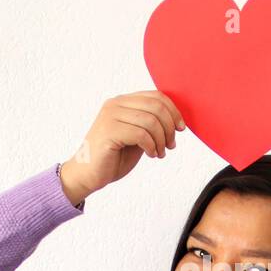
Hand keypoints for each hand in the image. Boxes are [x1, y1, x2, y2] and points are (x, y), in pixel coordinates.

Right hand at [60, 91, 185, 205]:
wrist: (89, 174)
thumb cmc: (114, 156)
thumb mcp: (137, 135)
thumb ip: (151, 124)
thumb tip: (176, 120)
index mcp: (122, 101)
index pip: (156, 96)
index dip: (174, 111)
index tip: (181, 129)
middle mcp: (115, 104)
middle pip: (156, 107)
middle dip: (170, 127)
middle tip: (171, 145)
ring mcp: (110, 116)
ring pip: (151, 121)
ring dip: (161, 140)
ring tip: (160, 152)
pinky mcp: (109, 131)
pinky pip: (141, 134)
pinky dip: (151, 146)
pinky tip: (151, 154)